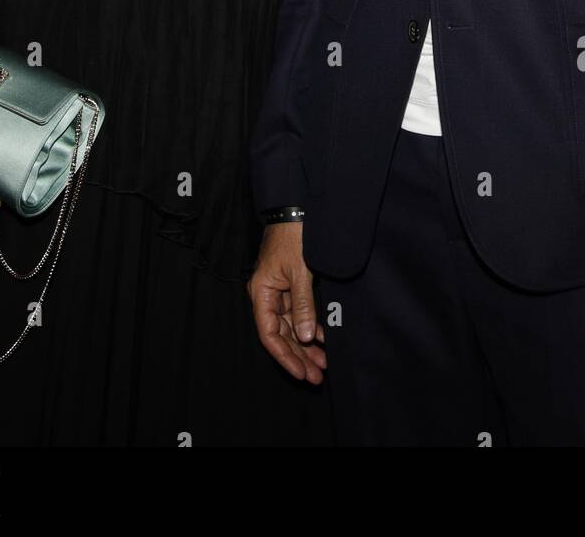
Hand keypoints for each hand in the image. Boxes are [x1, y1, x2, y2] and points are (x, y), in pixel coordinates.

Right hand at [247, 222, 326, 383]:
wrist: (297, 208)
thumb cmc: (294, 235)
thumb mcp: (301, 272)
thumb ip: (303, 306)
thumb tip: (304, 337)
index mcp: (261, 292)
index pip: (269, 334)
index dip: (285, 356)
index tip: (301, 372)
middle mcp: (266, 294)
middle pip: (280, 334)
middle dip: (299, 356)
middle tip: (317, 377)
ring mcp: (278, 290)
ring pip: (290, 326)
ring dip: (306, 345)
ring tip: (322, 364)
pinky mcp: (290, 284)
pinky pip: (297, 313)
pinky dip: (309, 327)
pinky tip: (322, 339)